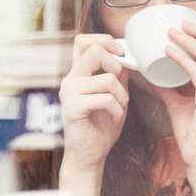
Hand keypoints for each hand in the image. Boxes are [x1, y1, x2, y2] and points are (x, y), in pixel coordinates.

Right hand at [59, 33, 130, 174]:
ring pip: (107, 78)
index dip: (105, 40)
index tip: (121, 54)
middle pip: (93, 50)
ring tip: (119, 108)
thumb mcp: (115, 96)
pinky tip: (115, 118)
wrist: (89, 155)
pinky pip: (105, 99)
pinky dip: (117, 109)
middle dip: (117, 65)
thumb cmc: (102, 126)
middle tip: (120, 84)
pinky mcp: (72, 107)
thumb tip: (127, 57)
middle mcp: (70, 79)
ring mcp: (68, 93)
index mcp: (78, 73)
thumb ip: (118, 77)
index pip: (83, 41)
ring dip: (122, 95)